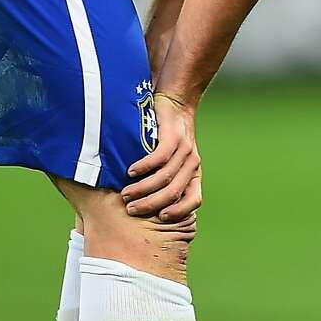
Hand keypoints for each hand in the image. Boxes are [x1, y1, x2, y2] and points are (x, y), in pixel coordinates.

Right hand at [122, 93, 201, 221]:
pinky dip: (144, 167)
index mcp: (193, 172)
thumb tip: (143, 203)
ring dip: (143, 189)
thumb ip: (165, 178)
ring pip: (165, 177)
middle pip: (173, 192)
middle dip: (151, 204)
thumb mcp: (172, 159)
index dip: (179, 212)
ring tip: (126, 194)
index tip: (159, 218)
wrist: (176, 102)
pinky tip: (130, 171)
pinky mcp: (173, 136)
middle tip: (131, 209)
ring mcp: (185, 149)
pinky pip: (160, 158)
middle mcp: (192, 163)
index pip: (194, 199)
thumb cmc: (167, 136)